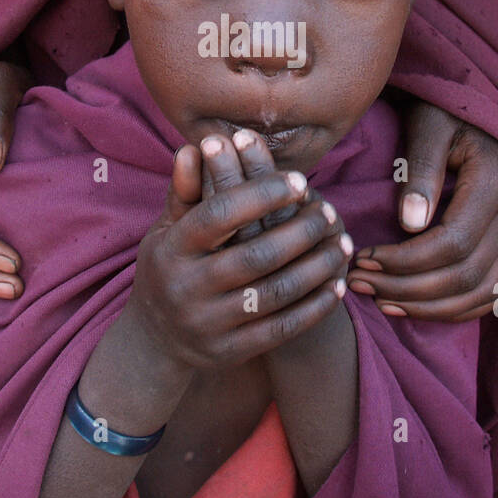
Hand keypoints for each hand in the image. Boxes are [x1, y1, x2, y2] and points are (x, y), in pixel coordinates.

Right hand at [126, 136, 348, 372]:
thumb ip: (186, 190)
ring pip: (276, 292)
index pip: (220, 214)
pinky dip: (314, 307)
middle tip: (330, 212)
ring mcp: (208, 324)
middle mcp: (187, 287)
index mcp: (172, 249)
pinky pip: (282, 328)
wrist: (154, 341)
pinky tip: (336, 285)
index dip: (262, 194)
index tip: (300, 180)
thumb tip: (195, 146)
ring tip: (343, 244)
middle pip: (257, 255)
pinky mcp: (230, 351)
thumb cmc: (168, 268)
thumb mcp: (167, 230)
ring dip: (317, 267)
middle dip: (301, 231)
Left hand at [347, 101, 497, 321]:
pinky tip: (418, 308)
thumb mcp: (430, 125)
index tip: (363, 259)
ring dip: (429, 307)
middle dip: (407, 289)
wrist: (489, 107)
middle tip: (360, 284)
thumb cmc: (450, 110)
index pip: (452, 243)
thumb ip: (421, 169)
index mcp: (496, 181)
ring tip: (381, 301)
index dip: (404, 261)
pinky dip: (458, 309)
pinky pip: (495, 293)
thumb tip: (410, 225)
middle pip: (464, 275)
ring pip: (482, 292)